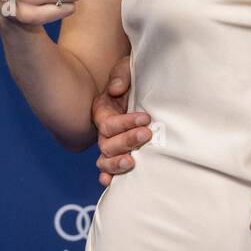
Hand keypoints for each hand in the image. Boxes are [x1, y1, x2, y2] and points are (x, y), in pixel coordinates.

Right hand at [92, 54, 152, 186]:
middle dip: (126, 141)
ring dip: (116, 163)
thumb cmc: (133, 76)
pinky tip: (110, 182)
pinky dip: (108, 175)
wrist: (143, 83)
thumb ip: (121, 75)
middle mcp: (104, 129)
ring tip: (132, 162)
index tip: (145, 118)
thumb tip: (116, 90)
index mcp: (103, 110)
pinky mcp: (121, 150)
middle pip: (107, 143)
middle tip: (147, 134)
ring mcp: (112, 141)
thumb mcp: (127, 68)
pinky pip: (108, 167)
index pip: (108, 123)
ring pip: (105, 158)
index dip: (125, 123)